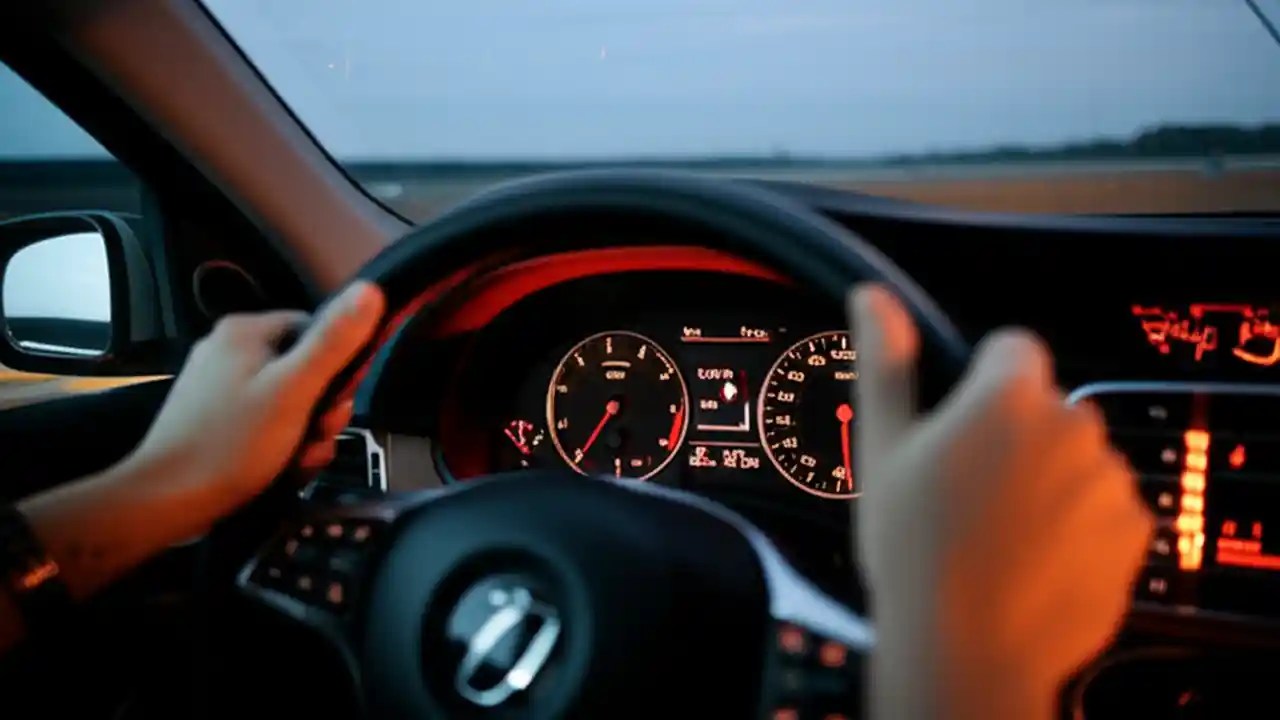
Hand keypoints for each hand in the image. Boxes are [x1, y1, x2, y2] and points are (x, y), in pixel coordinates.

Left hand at [129, 281, 384, 525]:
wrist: (166, 502)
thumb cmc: (232, 444)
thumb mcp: (293, 391)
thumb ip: (333, 342)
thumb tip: (371, 289)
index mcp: (246, 331)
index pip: (317, 331)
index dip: (339, 370)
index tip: (336, 406)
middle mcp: (230, 350)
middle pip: (306, 370)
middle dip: (322, 411)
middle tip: (315, 438)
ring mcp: (220, 386)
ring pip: (290, 401)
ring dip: (307, 434)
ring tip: (298, 460)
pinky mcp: (216, 419)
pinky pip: (267, 421)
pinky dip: (283, 445)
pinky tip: (284, 467)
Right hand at [849, 285, 1152, 718]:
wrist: (969, 649)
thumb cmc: (915, 548)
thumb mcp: (884, 450)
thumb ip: (887, 363)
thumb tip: (872, 296)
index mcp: (1007, 396)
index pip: (1012, 349)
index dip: (983, 384)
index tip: (960, 431)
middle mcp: (1071, 425)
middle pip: (1046, 407)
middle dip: (1017, 436)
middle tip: (970, 492)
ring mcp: (1109, 480)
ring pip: (1076, 458)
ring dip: (1050, 480)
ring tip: (1001, 533)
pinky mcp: (1134, 530)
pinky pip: (1105, 507)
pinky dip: (1079, 525)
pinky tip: (1036, 559)